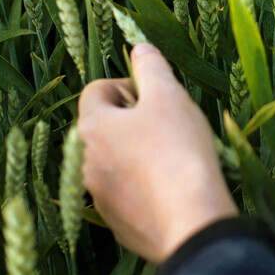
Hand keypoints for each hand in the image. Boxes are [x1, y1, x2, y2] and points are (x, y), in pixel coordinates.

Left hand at [77, 43, 236, 263]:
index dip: (128, 85)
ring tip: (175, 159)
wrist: (191, 224)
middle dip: (135, 122)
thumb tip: (139, 49)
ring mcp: (99, 198)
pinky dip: (146, 188)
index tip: (157, 97)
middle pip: (105, 128)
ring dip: (139, 155)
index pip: (96, 90)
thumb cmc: (178, 152)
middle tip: (170, 126)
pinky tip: (174, 189)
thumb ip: (151, 67)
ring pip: (116, 163)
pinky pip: (128, 196)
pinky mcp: (118, 226)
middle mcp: (83, 165)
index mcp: (90, 128)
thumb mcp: (168, 96)